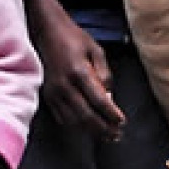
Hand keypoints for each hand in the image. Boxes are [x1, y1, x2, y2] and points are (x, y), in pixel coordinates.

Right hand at [27, 0, 124, 139]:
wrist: (46, 31)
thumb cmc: (74, 39)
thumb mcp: (96, 50)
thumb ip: (104, 74)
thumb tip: (110, 97)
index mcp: (79, 71)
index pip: (98, 100)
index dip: (111, 114)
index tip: (122, 122)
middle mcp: (64, 85)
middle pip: (86, 116)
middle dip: (103, 129)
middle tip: (116, 135)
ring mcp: (54, 92)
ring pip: (73, 121)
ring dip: (90, 131)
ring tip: (105, 136)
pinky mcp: (47, 95)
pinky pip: (62, 118)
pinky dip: (76, 126)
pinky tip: (86, 128)